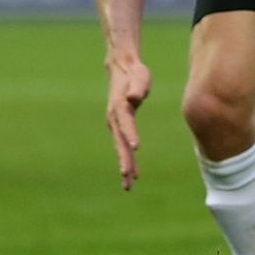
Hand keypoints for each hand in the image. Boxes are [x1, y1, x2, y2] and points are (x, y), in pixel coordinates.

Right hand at [105, 57, 152, 190]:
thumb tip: (134, 97)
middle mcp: (115, 118)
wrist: (123, 69)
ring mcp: (115, 123)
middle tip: (128, 180)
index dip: (130, 135)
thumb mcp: (140, 76)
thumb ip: (137, 87)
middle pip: (120, 142)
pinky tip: (133, 173)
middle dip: (124, 161)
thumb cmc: (135, 73)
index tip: (135, 147)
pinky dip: (127, 159)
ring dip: (125, 166)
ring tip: (128, 185)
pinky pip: (123, 146)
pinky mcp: (119, 126)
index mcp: (120, 107)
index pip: (126, 124)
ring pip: (120, 148)